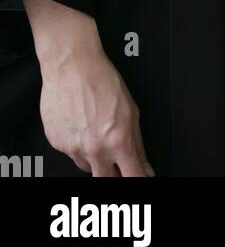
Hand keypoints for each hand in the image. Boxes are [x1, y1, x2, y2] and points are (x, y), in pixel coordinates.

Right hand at [38, 41, 153, 176]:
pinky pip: (71, 152)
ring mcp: (73, 148)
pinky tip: (81, 124)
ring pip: (87, 167)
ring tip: (96, 130)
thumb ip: (137, 143)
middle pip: (106, 181)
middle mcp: (94, 149)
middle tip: (117, 161)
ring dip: (94, 157)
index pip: (132, 176)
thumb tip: (144, 166)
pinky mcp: (57, 144)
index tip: (141, 177)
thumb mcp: (131, 110)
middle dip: (114, 174)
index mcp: (117, 141)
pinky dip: (77, 144)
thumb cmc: (101, 80)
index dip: (139, 179)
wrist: (71, 65)